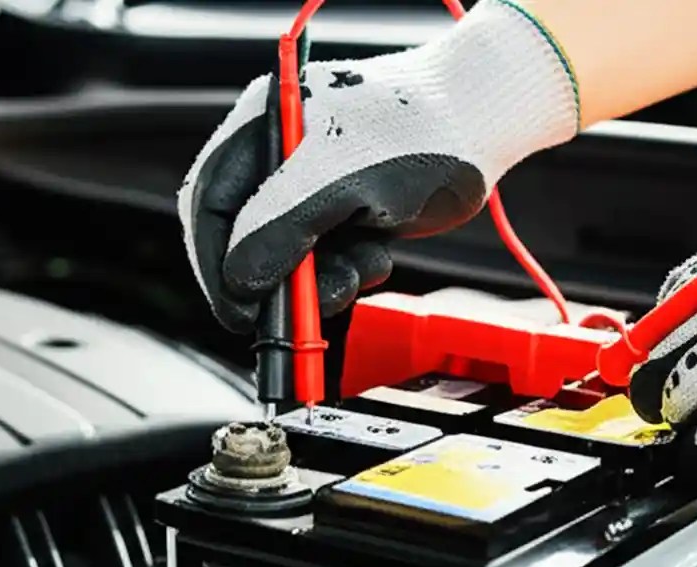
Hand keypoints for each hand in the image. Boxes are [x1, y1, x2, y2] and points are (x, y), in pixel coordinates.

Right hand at [179, 0, 578, 332]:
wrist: (485, 124)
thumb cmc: (425, 131)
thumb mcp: (343, 183)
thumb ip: (281, 229)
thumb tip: (238, 278)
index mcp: (264, 128)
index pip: (211, 204)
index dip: (216, 264)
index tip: (239, 310)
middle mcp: (278, 155)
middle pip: (243, 235)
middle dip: (275, 279)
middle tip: (298, 313)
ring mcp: (310, 183)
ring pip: (287, 255)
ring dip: (319, 279)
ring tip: (359, 270)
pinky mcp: (341, 208)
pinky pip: (324, 257)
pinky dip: (346, 269)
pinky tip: (375, 255)